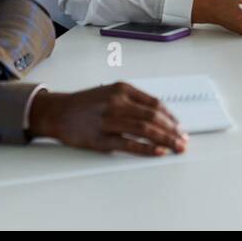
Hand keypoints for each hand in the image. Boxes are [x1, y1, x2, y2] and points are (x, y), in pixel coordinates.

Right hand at [27, 83, 187, 156]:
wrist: (58, 112)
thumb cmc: (86, 104)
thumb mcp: (111, 92)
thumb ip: (134, 101)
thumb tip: (160, 116)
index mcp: (122, 89)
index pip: (155, 103)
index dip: (170, 117)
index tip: (179, 127)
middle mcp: (117, 102)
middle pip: (153, 117)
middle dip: (172, 130)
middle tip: (183, 139)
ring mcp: (108, 121)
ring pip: (145, 130)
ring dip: (165, 140)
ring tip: (176, 147)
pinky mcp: (100, 139)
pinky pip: (129, 145)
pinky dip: (147, 149)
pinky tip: (158, 152)